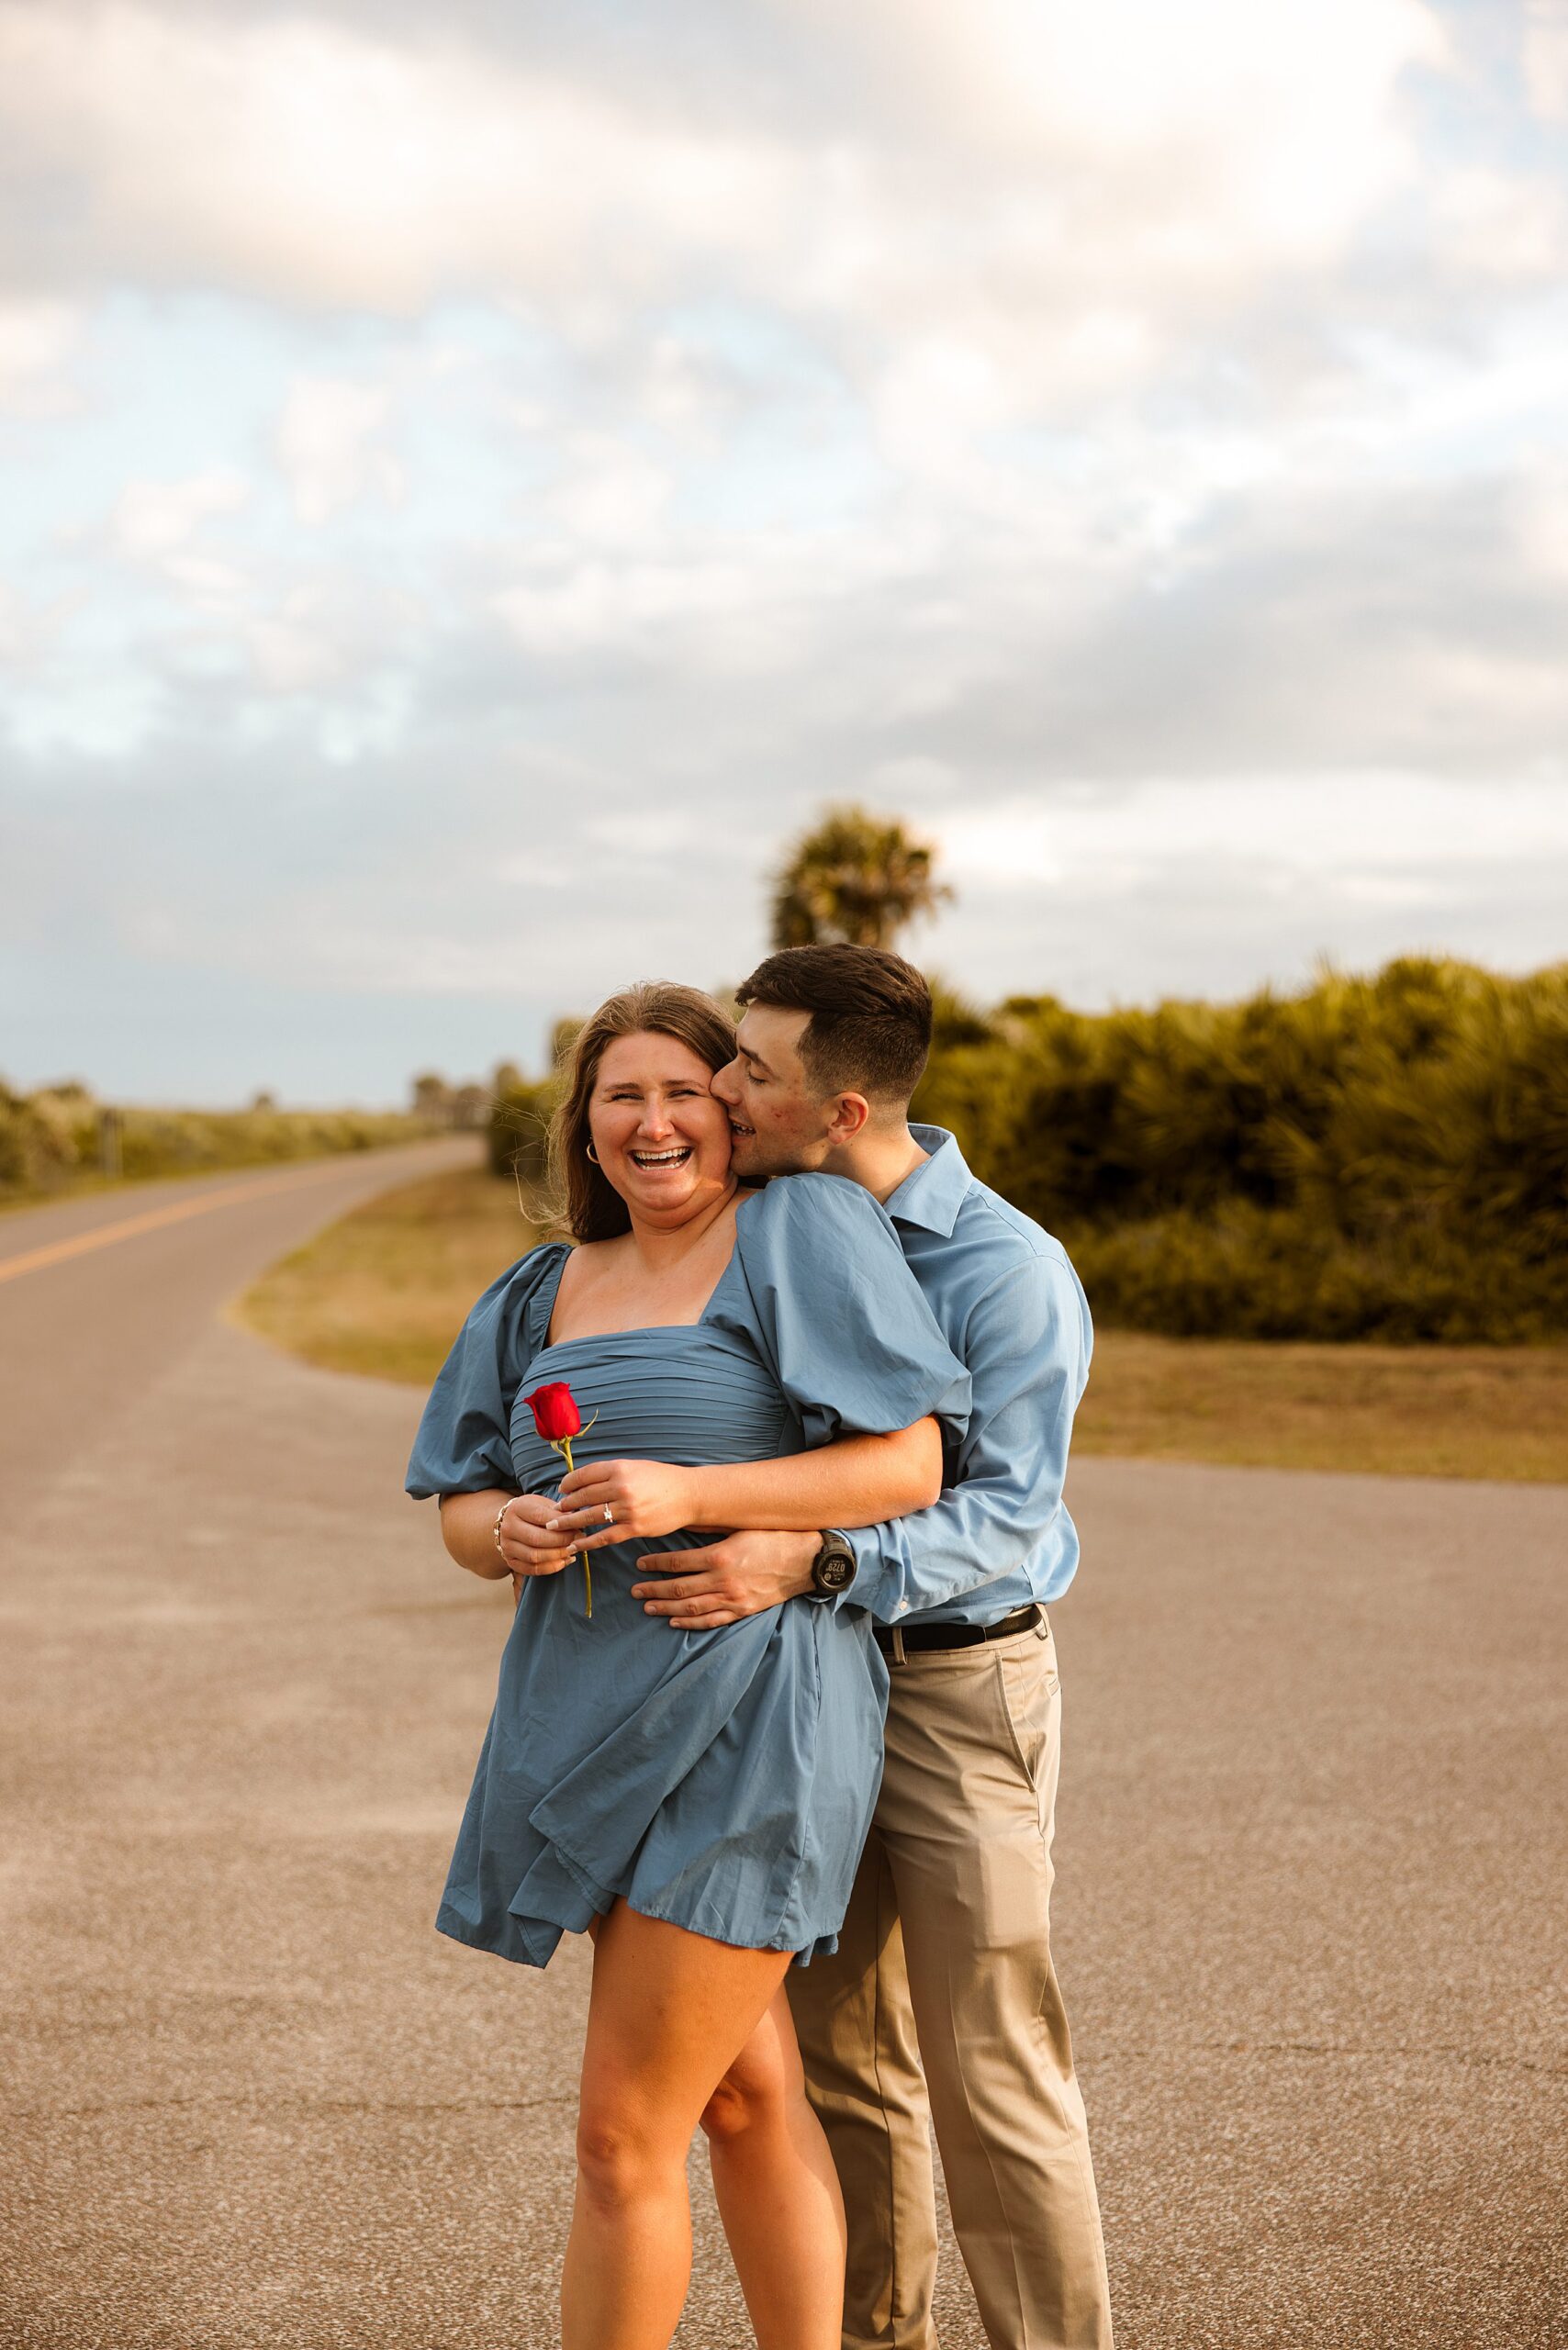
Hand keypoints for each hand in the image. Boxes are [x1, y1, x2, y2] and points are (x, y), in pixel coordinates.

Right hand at [495, 1493, 577, 1583]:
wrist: (510, 1523)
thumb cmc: (532, 1512)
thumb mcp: (543, 1504)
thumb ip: (558, 1512)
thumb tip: (577, 1521)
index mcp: (517, 1508)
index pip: (540, 1516)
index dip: (561, 1524)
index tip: (578, 1528)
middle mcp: (508, 1528)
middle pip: (536, 1538)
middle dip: (561, 1541)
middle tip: (578, 1541)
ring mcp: (507, 1546)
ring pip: (534, 1556)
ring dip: (557, 1556)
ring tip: (572, 1551)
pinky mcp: (511, 1562)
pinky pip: (532, 1569)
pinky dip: (551, 1567)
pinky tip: (564, 1561)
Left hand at [551, 1458, 698, 1548]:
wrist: (689, 1495)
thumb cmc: (661, 1479)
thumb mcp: (635, 1467)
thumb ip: (611, 1473)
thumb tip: (583, 1481)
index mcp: (620, 1468)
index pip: (584, 1475)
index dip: (568, 1483)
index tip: (561, 1489)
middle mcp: (622, 1487)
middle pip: (583, 1496)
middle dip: (565, 1505)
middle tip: (554, 1511)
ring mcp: (628, 1509)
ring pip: (590, 1516)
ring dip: (569, 1522)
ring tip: (555, 1527)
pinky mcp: (635, 1528)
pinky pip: (604, 1537)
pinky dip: (587, 1542)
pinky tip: (575, 1544)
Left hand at [630, 1529, 820, 1629]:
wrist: (805, 1561)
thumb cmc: (774, 1538)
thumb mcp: (740, 1527)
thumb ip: (710, 1528)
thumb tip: (684, 1521)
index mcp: (721, 1556)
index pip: (678, 1563)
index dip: (655, 1564)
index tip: (639, 1564)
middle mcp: (723, 1581)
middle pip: (679, 1588)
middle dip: (653, 1589)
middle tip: (635, 1591)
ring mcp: (733, 1599)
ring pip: (691, 1608)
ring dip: (666, 1608)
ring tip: (647, 1607)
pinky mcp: (743, 1611)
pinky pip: (711, 1621)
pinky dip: (690, 1624)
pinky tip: (674, 1622)